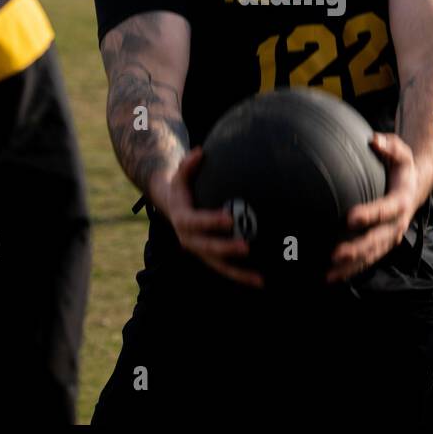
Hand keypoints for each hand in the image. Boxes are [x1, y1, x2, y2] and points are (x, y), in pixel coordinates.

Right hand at [150, 147, 263, 288]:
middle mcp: (189, 240)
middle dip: (226, 249)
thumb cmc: (181, 187)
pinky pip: (225, 269)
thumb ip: (188, 164)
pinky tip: (261, 281)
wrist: (171, 207)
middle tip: (247, 247)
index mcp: (182, 220)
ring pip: (218, 266)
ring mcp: (199, 252)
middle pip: (208, 248)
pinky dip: (241, 276)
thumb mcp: (180, 175)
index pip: (196, 222)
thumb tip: (199, 151)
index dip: (211, 221)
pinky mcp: (208, 258)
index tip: (229, 219)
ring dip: (238, 273)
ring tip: (259, 279)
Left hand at [326, 133, 421, 283]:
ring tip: (330, 274)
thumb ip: (390, 145)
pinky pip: (366, 261)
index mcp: (400, 202)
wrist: (413, 188)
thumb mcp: (402, 152)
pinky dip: (350, 271)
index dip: (369, 214)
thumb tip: (375, 140)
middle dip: (356, 249)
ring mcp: (389, 238)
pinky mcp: (381, 246)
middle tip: (335, 253)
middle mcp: (397, 225)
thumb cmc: (401, 168)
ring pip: (370, 256)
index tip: (350, 217)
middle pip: (376, 240)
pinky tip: (331, 278)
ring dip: (351, 266)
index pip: (385, 209)